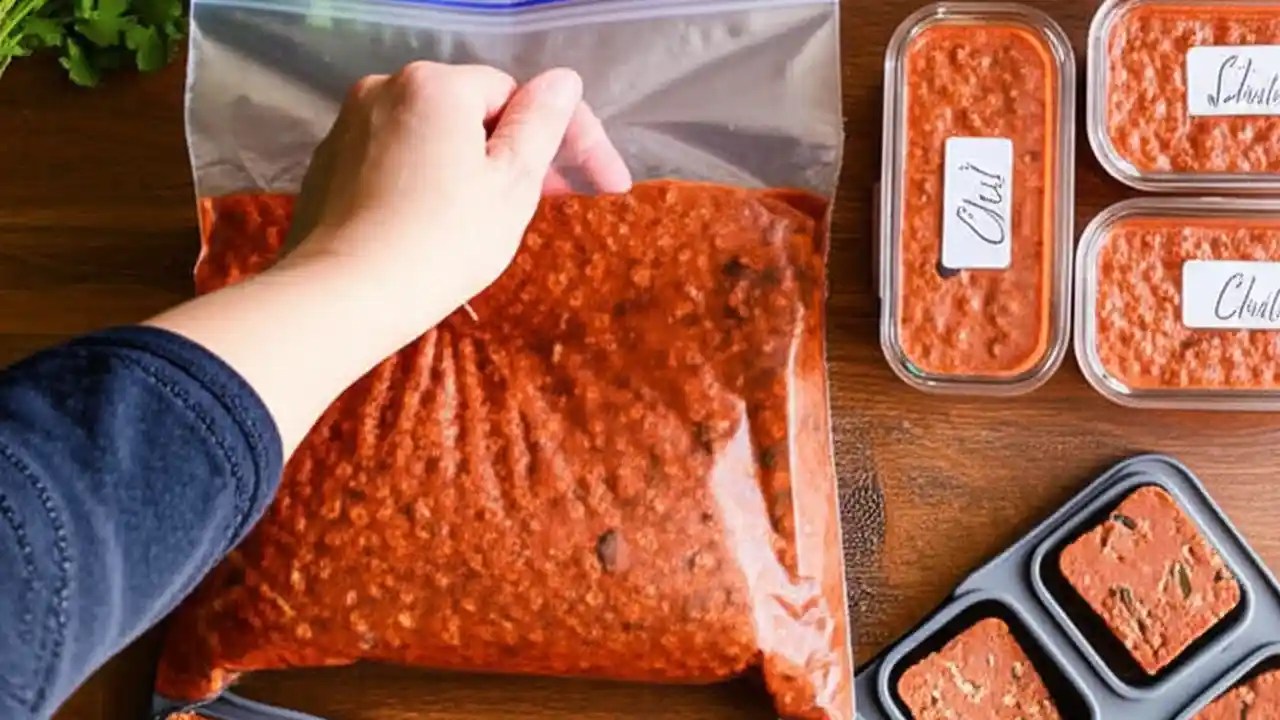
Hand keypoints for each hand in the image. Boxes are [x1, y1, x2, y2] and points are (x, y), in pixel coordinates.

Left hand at [148, 63, 629, 457]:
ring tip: (493, 219)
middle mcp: (385, 88)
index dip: (569, 137)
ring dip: (471, 167)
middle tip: (554, 202)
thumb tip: (562, 81)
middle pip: (472, 112)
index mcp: (436, 85)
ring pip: (432, 137)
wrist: (339, 298)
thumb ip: (541, 125)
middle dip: (514, 152)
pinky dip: (424, 182)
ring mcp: (349, 125)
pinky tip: (436, 225)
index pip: (518, 95)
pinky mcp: (327, 164)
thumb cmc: (441, 243)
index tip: (606, 186)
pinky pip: (395, 160)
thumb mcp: (511, 186)